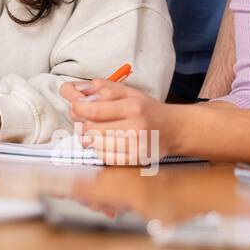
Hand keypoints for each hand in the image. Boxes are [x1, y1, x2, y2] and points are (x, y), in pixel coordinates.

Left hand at [60, 78, 178, 164]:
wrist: (174, 129)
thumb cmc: (147, 108)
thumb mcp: (129, 91)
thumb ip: (102, 88)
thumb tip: (76, 90)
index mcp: (132, 106)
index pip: (92, 110)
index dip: (77, 108)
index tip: (75, 106)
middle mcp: (135, 128)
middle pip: (91, 129)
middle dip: (81, 123)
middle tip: (82, 119)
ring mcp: (136, 147)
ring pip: (95, 145)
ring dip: (88, 137)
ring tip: (93, 130)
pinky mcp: (135, 160)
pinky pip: (105, 157)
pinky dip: (99, 149)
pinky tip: (104, 141)